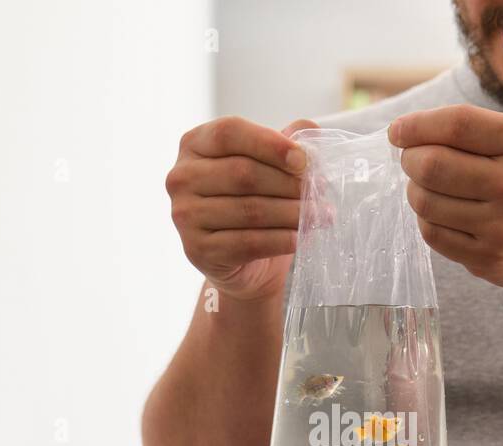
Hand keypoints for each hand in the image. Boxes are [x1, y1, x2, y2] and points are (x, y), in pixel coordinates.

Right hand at [166, 116, 318, 300]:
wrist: (241, 262)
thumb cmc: (252, 203)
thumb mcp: (266, 167)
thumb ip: (284, 143)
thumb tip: (308, 127)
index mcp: (194, 144)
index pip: (229, 133)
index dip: (269, 144)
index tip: (303, 159)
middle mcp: (181, 177)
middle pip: (242, 173)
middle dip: (288, 183)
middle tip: (321, 192)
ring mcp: (185, 215)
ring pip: (250, 210)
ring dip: (292, 213)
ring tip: (321, 215)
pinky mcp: (197, 250)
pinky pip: (248, 242)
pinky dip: (281, 239)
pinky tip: (301, 236)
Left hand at [388, 105, 502, 291]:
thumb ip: (479, 131)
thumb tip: (408, 132)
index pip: (457, 125)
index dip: (417, 125)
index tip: (398, 131)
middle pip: (433, 165)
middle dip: (410, 159)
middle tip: (412, 159)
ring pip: (426, 202)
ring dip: (415, 190)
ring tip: (427, 186)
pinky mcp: (489, 259)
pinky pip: (433, 234)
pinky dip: (427, 218)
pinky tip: (440, 212)